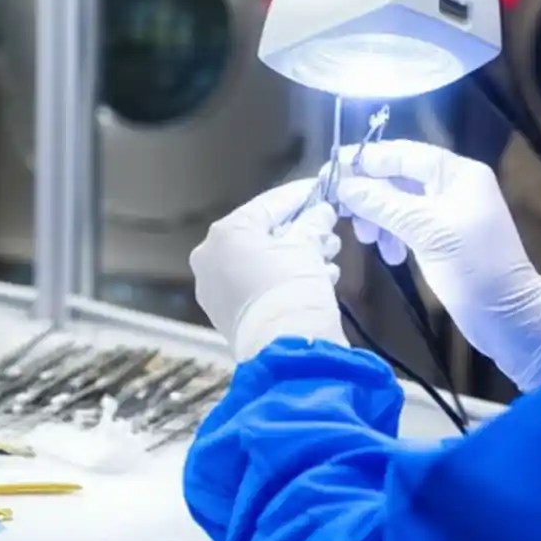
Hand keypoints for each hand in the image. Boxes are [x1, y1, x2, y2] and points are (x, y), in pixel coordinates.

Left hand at [191, 179, 345, 362]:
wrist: (285, 350)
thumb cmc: (292, 287)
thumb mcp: (308, 247)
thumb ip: (314, 223)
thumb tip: (322, 212)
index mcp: (225, 233)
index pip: (268, 204)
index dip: (300, 195)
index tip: (322, 189)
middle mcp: (210, 257)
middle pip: (263, 234)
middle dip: (301, 232)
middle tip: (330, 233)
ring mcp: (213, 287)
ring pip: (261, 262)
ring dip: (297, 257)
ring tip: (328, 260)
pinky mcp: (224, 314)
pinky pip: (257, 285)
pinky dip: (283, 280)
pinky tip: (316, 280)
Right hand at [336, 140, 540, 390]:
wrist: (507, 315)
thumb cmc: (473, 266)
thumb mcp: (425, 230)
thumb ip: (382, 203)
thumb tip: (343, 186)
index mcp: (457, 173)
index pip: (403, 153)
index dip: (365, 158)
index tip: (329, 167)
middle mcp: (451, 186)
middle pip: (397, 176)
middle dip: (369, 194)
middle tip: (343, 214)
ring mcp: (446, 212)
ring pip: (397, 201)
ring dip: (377, 217)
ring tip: (368, 240)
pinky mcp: (440, 237)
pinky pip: (405, 224)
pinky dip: (391, 235)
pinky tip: (391, 256)